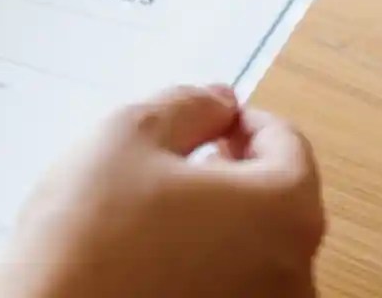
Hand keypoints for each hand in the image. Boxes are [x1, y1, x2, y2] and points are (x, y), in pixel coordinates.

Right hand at [0, 86, 324, 297]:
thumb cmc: (87, 239)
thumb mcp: (128, 134)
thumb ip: (188, 105)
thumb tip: (218, 101)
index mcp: (284, 209)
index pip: (286, 142)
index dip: (241, 119)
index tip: (207, 120)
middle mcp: (293, 271)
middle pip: (278, 197)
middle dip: (231, 170)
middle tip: (177, 162)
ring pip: (253, 246)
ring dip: (217, 220)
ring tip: (152, 213)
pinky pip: (231, 284)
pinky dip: (204, 264)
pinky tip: (151, 258)